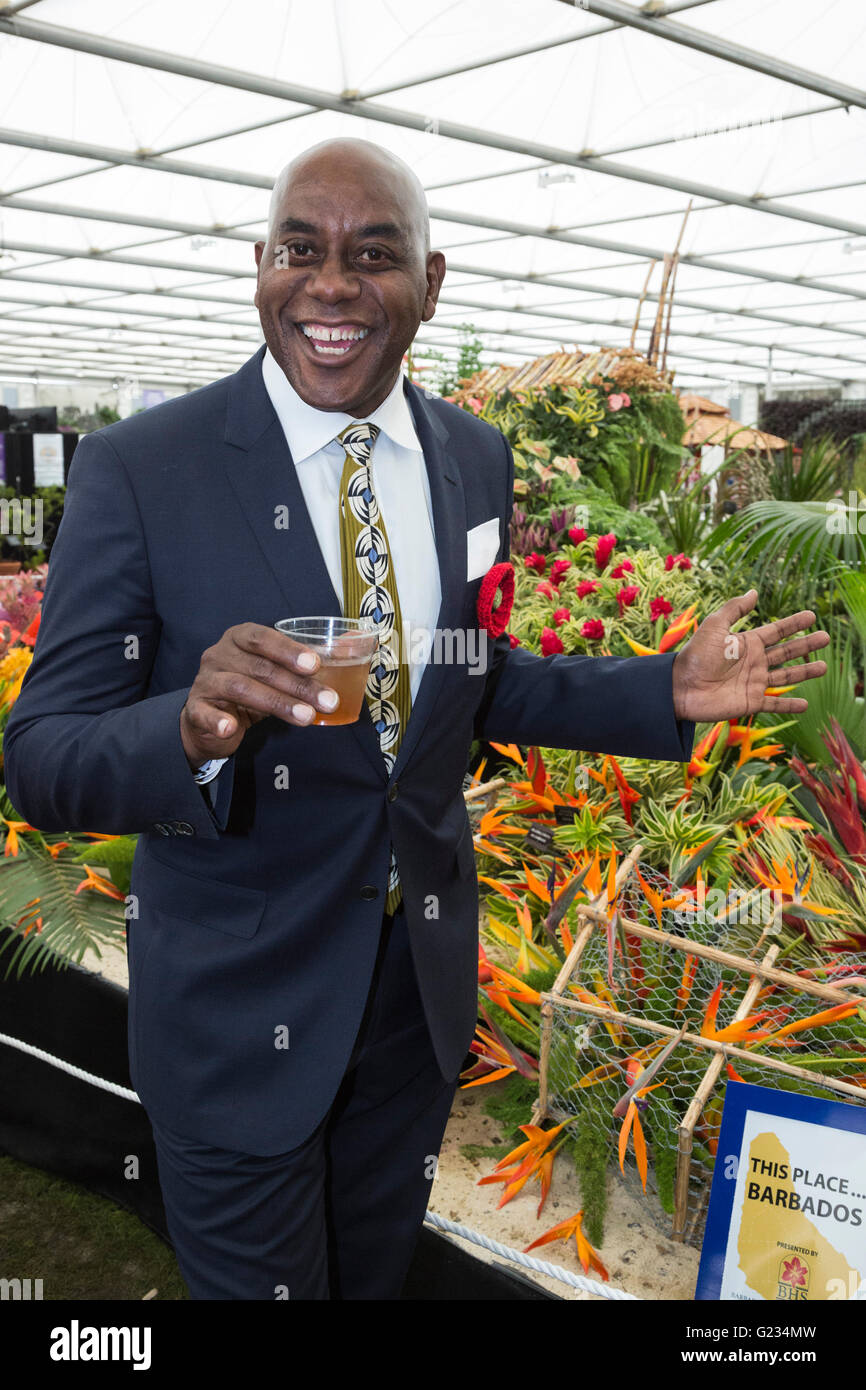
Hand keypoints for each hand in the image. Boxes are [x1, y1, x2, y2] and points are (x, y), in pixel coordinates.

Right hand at [180, 623, 338, 767]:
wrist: (207, 719)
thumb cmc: (249, 688)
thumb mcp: (272, 671)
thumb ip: (302, 663)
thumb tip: (352, 647)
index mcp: (238, 638)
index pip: (262, 637)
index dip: (288, 650)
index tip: (316, 665)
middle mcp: (219, 654)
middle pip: (260, 667)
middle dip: (297, 685)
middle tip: (327, 700)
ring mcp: (205, 681)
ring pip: (241, 689)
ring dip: (278, 703)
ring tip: (306, 717)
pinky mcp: (195, 708)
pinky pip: (206, 714)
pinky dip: (219, 721)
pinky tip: (232, 728)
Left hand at [671, 589, 829, 723]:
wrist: (681, 687)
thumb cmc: (696, 655)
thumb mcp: (715, 626)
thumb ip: (735, 609)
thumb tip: (754, 591)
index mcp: (746, 643)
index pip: (776, 632)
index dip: (794, 624)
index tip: (812, 615)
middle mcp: (754, 662)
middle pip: (786, 652)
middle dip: (806, 645)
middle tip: (826, 638)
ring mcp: (754, 683)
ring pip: (786, 677)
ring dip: (805, 672)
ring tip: (824, 667)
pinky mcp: (750, 702)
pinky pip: (774, 704)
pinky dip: (789, 705)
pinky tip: (806, 705)